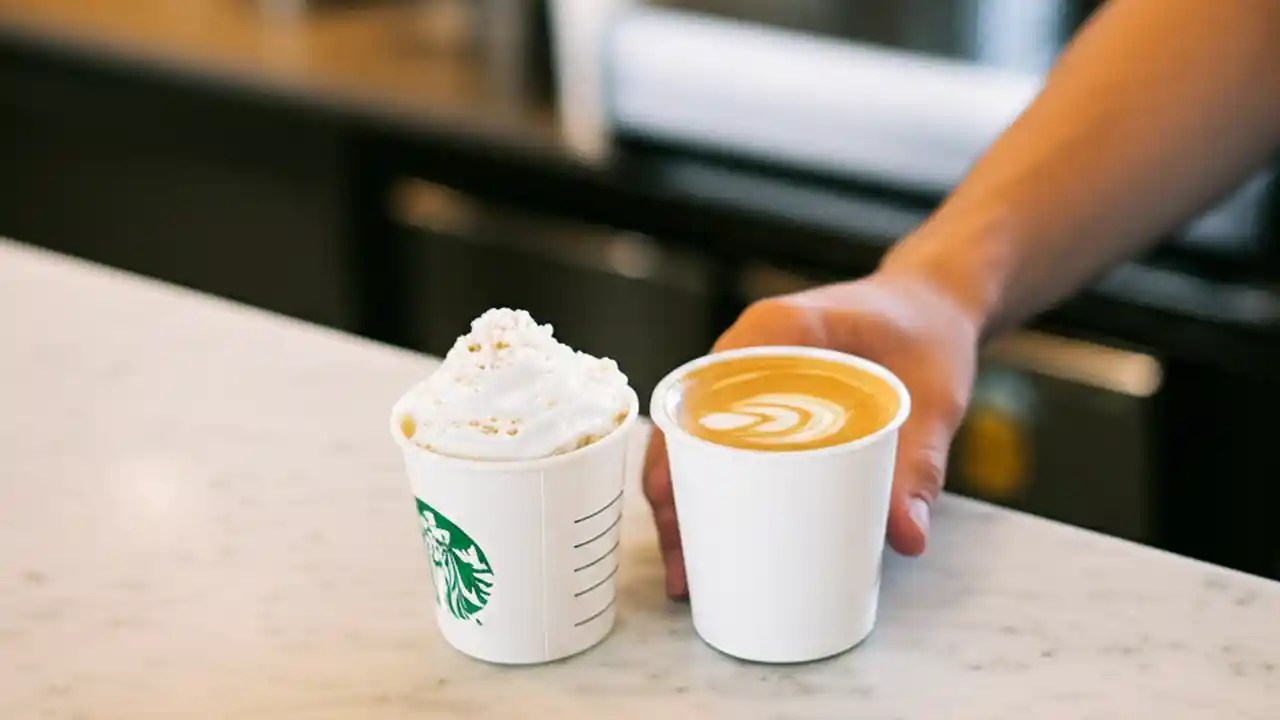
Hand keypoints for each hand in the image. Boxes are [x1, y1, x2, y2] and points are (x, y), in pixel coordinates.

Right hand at [644, 269, 981, 597]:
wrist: (936, 301)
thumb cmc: (929, 331)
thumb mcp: (934, 396)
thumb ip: (920, 463)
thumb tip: (906, 537)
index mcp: (775, 331)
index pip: (699, 395)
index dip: (675, 455)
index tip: (673, 512)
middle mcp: (748, 349)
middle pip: (683, 427)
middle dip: (671, 498)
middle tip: (681, 570)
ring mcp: (750, 375)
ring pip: (695, 441)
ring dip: (686, 500)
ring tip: (689, 571)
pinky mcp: (763, 399)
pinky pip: (723, 443)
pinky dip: (713, 487)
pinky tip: (717, 537)